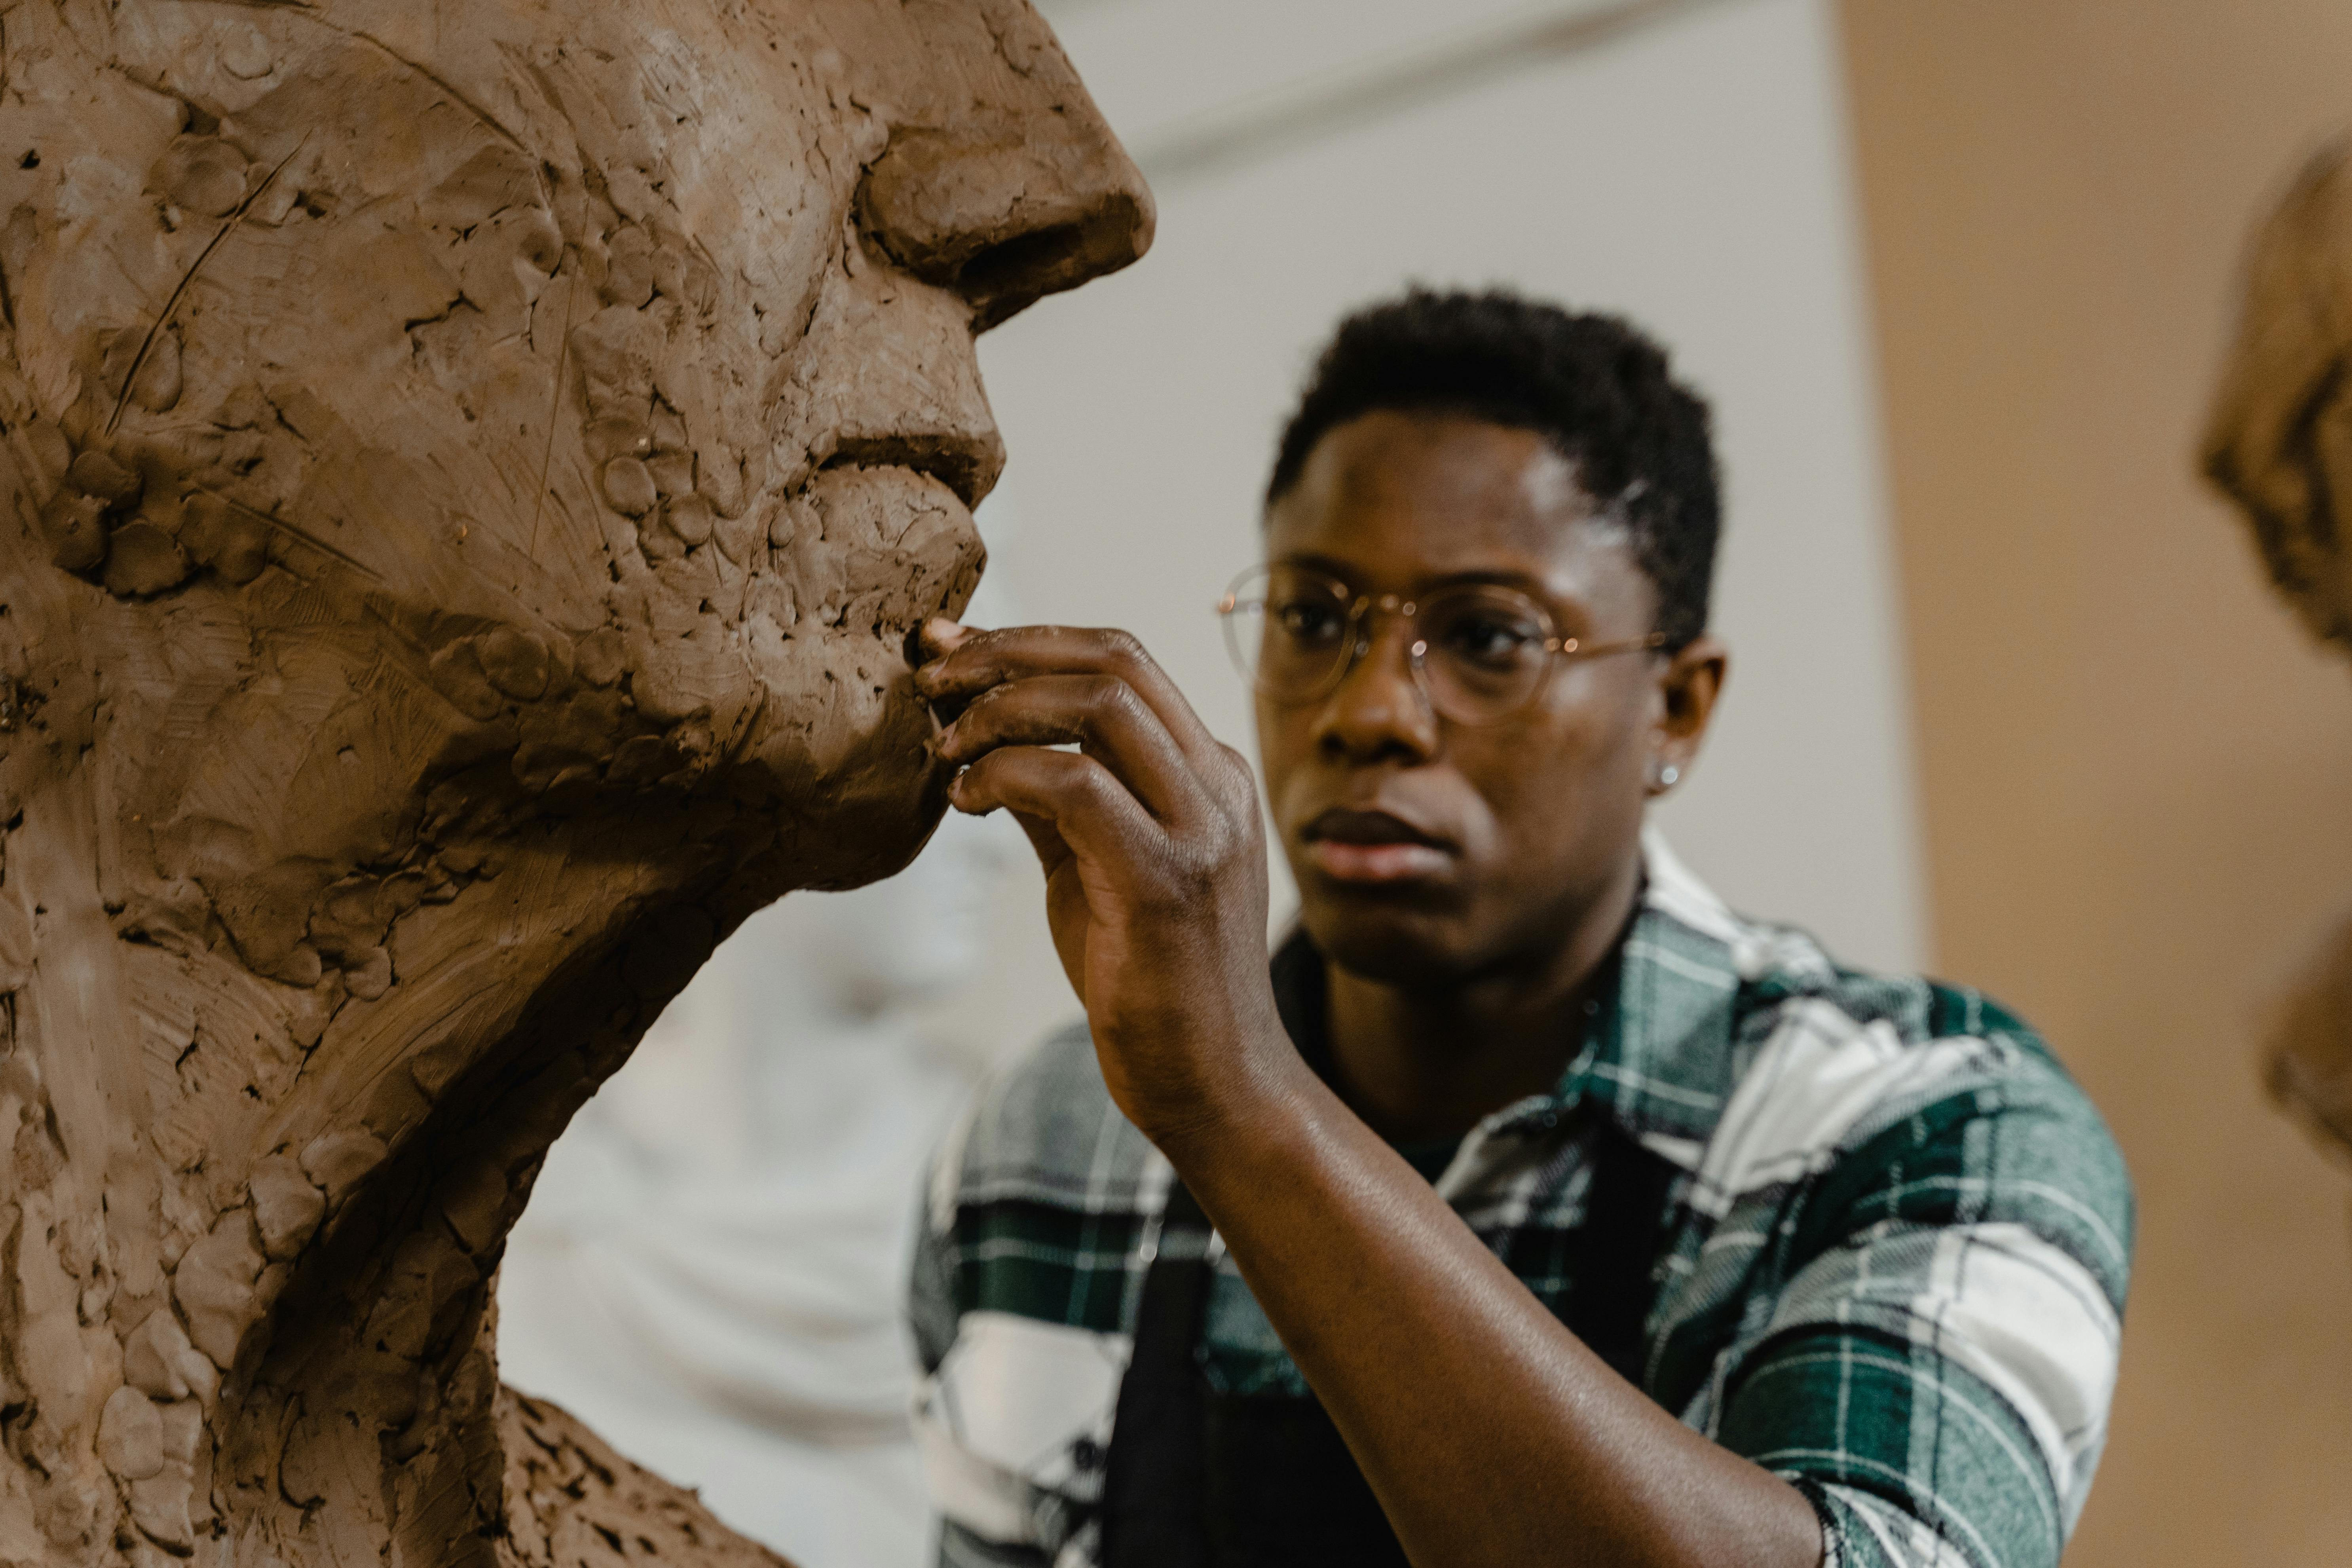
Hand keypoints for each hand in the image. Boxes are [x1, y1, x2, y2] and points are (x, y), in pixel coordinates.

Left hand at [916, 619, 1291, 1146]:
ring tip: (944, 747)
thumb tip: (972, 725)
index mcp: (1211, 773)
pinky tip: (966, 801)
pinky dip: (1005, 774)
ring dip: (1001, 708)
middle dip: (1006, 653)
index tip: (951, 652)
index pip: (1123, 661)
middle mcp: (1217, 786)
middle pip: (1113, 660)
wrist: (1215, 1083)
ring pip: (1100, 704)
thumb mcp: (1097, 865)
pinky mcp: (1165, 881)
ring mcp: (1202, 830)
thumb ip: (1052, 792)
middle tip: (931, 678)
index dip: (1028, 640)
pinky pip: (1074, 786)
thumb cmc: (1152, 981)